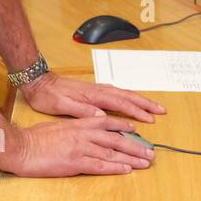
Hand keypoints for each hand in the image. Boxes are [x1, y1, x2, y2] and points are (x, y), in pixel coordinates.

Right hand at [6, 116, 154, 176]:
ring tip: (145, 162)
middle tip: (150, 152)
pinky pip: (100, 165)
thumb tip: (85, 130)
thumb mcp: (58, 126)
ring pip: (113, 152)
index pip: (107, 122)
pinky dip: (115, 167)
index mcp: (79, 123)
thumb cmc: (35, 137)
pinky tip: (126, 169)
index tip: (137, 131)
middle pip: (116, 139)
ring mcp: (81, 148)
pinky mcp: (75, 163)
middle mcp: (83, 133)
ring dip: (132, 158)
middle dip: (136, 146)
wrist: (21, 147)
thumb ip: (75, 127)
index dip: (124, 126)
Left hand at [23, 71, 165, 122]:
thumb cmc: (48, 96)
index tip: (149, 119)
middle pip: (127, 96)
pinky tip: (131, 103)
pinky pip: (116, 94)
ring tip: (152, 107)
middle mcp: (97, 91)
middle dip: (145, 104)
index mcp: (93, 96)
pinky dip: (127, 98)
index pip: (120, 104)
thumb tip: (101, 117)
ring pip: (123, 94)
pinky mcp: (93, 91)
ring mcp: (96, 90)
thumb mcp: (61, 106)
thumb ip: (82, 111)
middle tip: (161, 111)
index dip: (136, 112)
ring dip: (139, 100)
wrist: (38, 81)